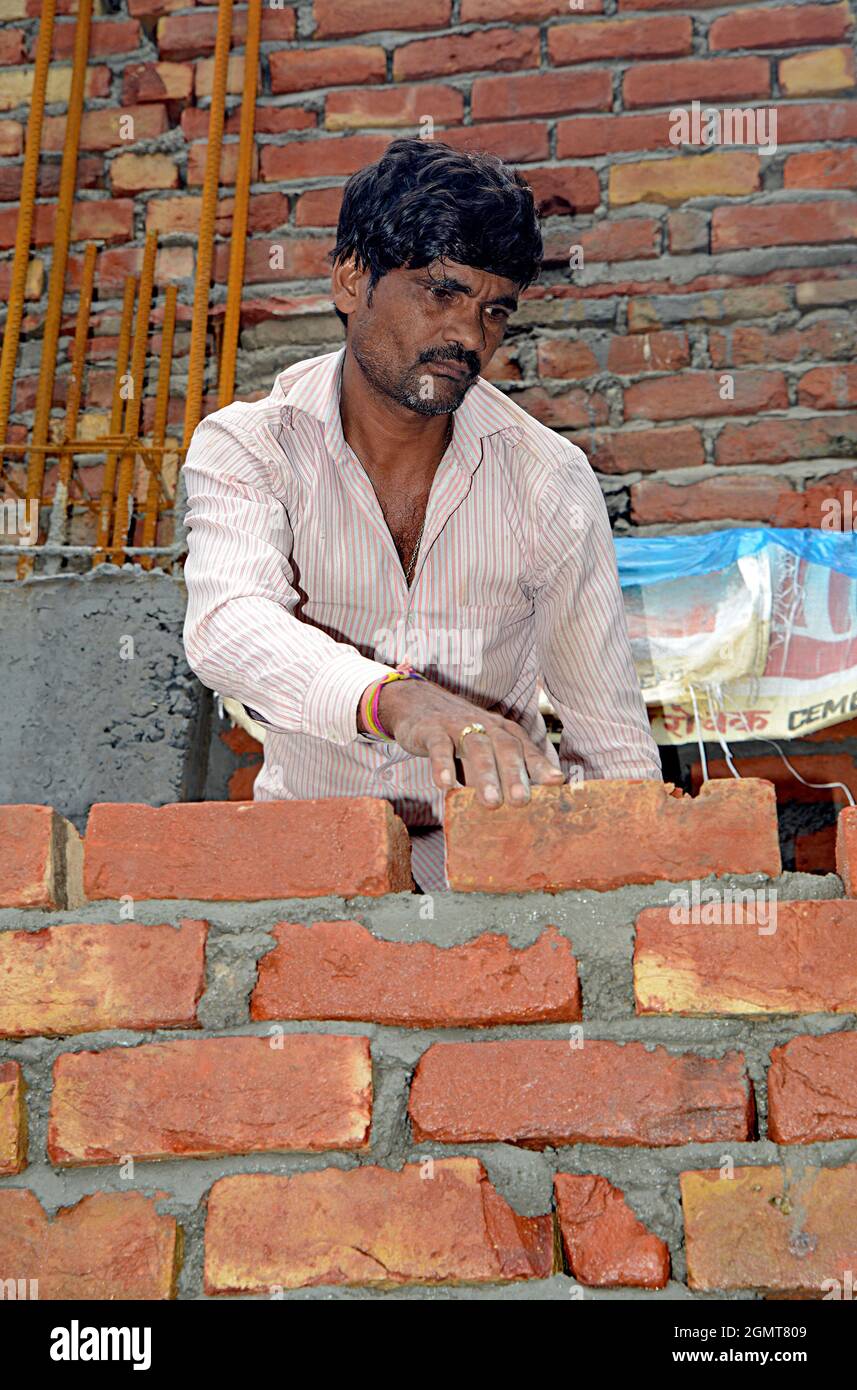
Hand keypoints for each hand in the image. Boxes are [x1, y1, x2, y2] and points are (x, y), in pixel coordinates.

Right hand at [370, 677, 565, 807]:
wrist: (418, 702)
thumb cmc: (461, 734)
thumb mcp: (486, 748)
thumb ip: (501, 771)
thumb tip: (522, 806)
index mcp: (504, 732)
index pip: (526, 749)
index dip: (541, 765)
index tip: (556, 783)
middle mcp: (486, 726)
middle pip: (505, 748)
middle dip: (515, 775)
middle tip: (521, 801)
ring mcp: (459, 726)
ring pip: (477, 749)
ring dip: (485, 776)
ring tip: (491, 803)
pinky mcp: (432, 730)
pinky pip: (440, 747)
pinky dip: (443, 765)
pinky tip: (446, 785)